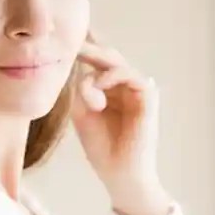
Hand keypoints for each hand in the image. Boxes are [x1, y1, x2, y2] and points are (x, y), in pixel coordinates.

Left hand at [71, 32, 173, 214]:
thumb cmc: (101, 147)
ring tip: (89, 101)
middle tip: (73, 44)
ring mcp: (138, 90)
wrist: (119, 174)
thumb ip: (81, 88)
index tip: (65, 41)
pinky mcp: (149, 97)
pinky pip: (131, 75)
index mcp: (109, 89)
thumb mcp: (81, 112)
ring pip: (116, 64)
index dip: (85, 49)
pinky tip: (99, 93)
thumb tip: (82, 67)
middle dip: (90, 49)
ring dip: (97, 77)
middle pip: (108, 57)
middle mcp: (125, 86)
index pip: (97, 63)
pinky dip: (112, 79)